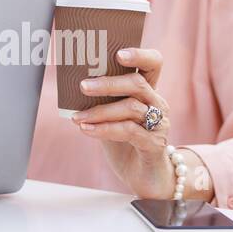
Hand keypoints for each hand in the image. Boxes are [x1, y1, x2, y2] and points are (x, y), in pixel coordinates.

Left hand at [70, 47, 174, 197]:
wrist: (143, 178)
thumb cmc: (125, 143)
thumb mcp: (111, 117)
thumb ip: (101, 101)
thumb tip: (72, 84)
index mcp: (148, 91)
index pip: (153, 63)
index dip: (139, 54)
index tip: (118, 53)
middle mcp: (158, 104)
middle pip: (137, 83)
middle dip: (108, 84)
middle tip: (82, 86)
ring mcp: (159, 124)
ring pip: (131, 108)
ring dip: (100, 111)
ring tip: (77, 118)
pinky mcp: (155, 144)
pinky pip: (129, 131)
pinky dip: (105, 129)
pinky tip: (86, 130)